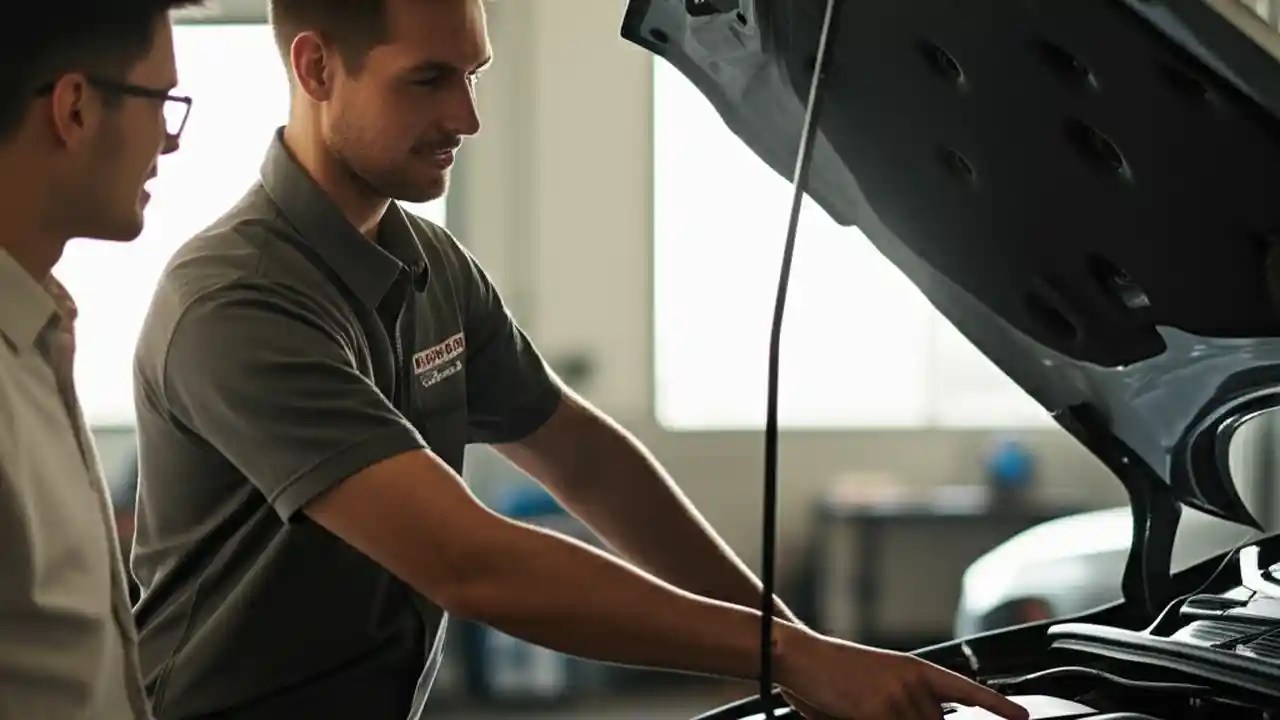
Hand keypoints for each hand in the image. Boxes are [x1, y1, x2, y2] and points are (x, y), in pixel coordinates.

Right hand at [779, 629, 1028, 719]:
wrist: (800, 654)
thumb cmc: (833, 672)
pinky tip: (860, 714)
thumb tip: (929, 717)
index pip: (967, 689)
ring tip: (862, 707)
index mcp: (916, 668)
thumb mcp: (876, 684)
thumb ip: (904, 704)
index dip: (997, 705)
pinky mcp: (878, 713)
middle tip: (879, 710)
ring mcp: (898, 698)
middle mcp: (913, 681)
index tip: (1022, 716)